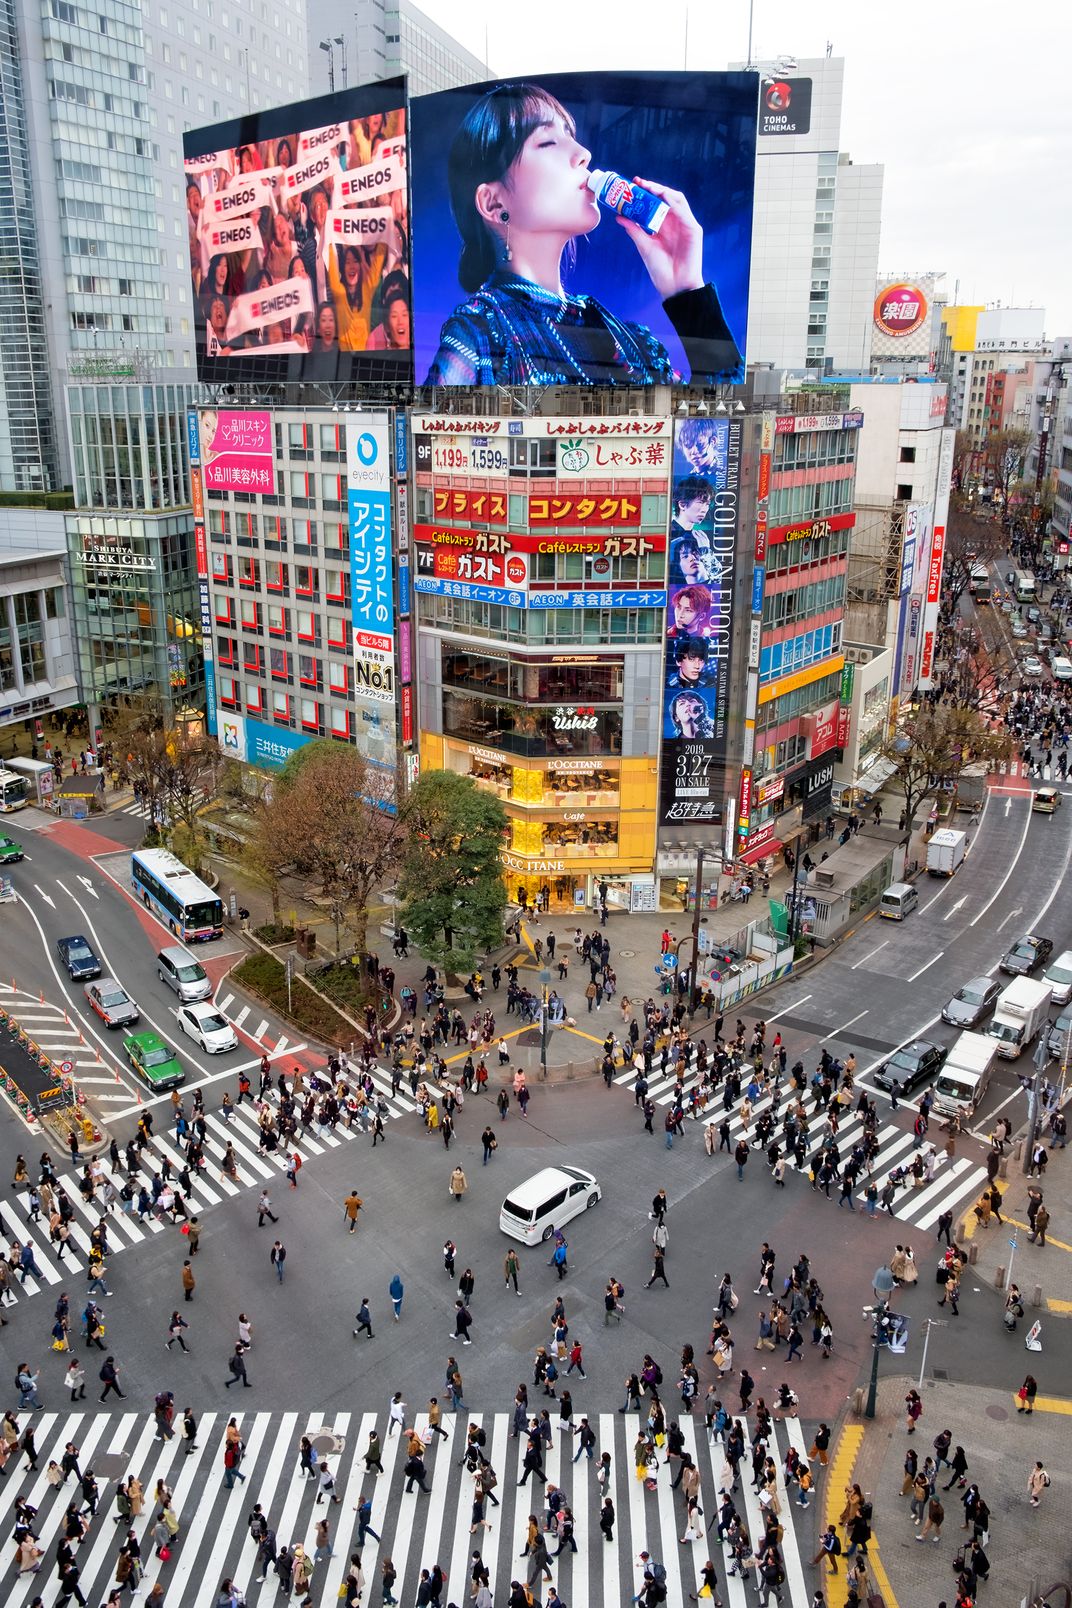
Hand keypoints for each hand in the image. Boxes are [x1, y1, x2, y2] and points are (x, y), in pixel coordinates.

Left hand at [616, 177, 703, 298]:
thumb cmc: (661, 269)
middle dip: (653, 188)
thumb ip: (634, 230)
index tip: (632, 185)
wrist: (674, 286)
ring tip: (650, 187)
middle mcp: (675, 222)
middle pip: (666, 198)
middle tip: (639, 183)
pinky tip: (664, 197)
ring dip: (663, 191)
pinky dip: (674, 202)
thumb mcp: (644, 246)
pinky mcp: (694, 230)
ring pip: (676, 200)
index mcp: (664, 225)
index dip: (646, 193)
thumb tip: (619, 216)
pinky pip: (684, 212)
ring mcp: (685, 225)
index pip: (656, 203)